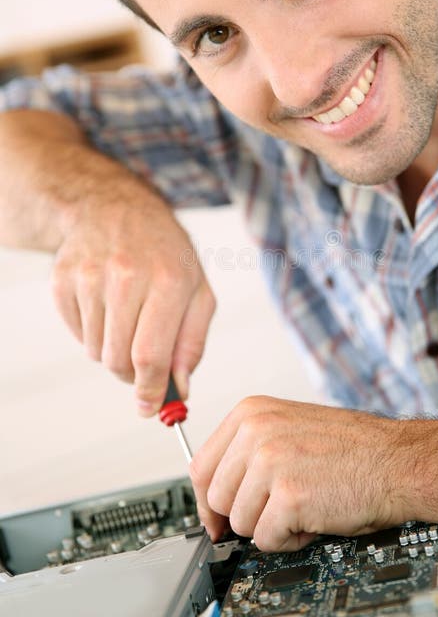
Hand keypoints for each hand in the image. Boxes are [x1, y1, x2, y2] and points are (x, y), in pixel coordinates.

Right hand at [51, 184, 214, 414]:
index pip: (152, 355)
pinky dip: (92, 333)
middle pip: (120, 360)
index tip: (150, 408)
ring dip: (113, 351)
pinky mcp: (62, 280)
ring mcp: (89, 277)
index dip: (151, 390)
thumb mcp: (197, 289)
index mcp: (169, 280)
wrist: (113, 207)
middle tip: (141, 366)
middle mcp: (127, 276)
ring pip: (96, 351)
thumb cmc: (163, 253)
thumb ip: (192, 342)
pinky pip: (77, 334)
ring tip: (127, 320)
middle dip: (132, 376)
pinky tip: (106, 305)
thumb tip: (180, 389)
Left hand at [190, 395, 407, 551]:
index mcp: (251, 413)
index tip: (216, 517)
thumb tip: (213, 494)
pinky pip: (267, 540)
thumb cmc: (352, 449)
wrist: (397, 461)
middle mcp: (256, 432)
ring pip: (239, 523)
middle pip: (216, 499)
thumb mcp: (288, 428)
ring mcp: (270, 462)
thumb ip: (249, 451)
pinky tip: (314, 519)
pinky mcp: (289, 496)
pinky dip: (291, 540)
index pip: (200, 466)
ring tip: (303, 507)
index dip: (207, 501)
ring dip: (270, 526)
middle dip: (244, 515)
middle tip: (277, 510)